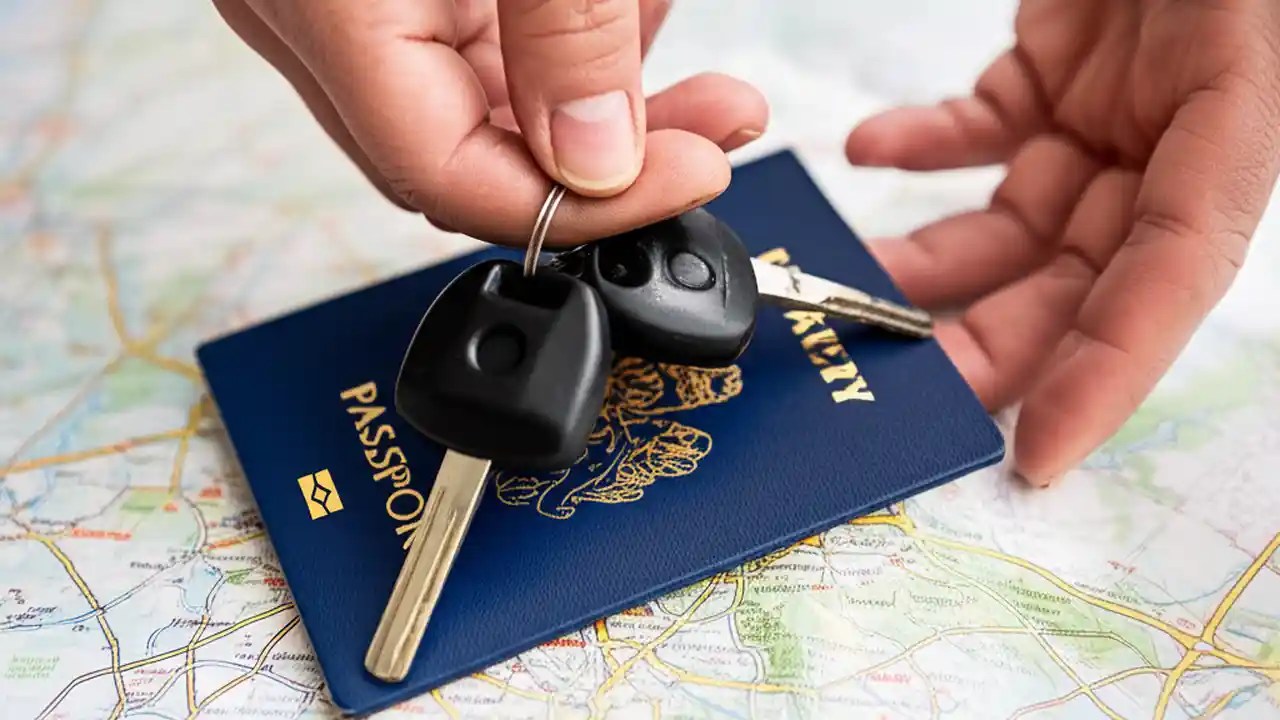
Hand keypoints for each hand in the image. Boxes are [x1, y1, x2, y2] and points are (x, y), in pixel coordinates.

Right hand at [213, 0, 766, 245]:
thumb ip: (566, 30)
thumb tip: (597, 162)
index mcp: (325, 6)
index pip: (449, 177)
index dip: (579, 209)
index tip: (688, 180)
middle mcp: (316, 20)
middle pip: (472, 156)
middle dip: (608, 161)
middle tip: (713, 138)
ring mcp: (345, 6)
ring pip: (482, 110)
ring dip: (597, 106)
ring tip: (698, 77)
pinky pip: (477, 50)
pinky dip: (560, 48)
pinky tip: (631, 24)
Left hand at [846, 0, 1279, 484]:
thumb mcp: (1221, 5)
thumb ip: (1201, 83)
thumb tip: (1078, 200)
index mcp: (1233, 127)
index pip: (1170, 281)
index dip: (1108, 374)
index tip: (1037, 452)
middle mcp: (1171, 142)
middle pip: (1076, 280)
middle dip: (986, 339)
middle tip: (892, 386)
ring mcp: (1112, 111)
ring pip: (1015, 226)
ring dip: (930, 260)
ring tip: (846, 283)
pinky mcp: (1058, 73)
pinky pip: (984, 134)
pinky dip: (925, 149)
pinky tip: (868, 147)